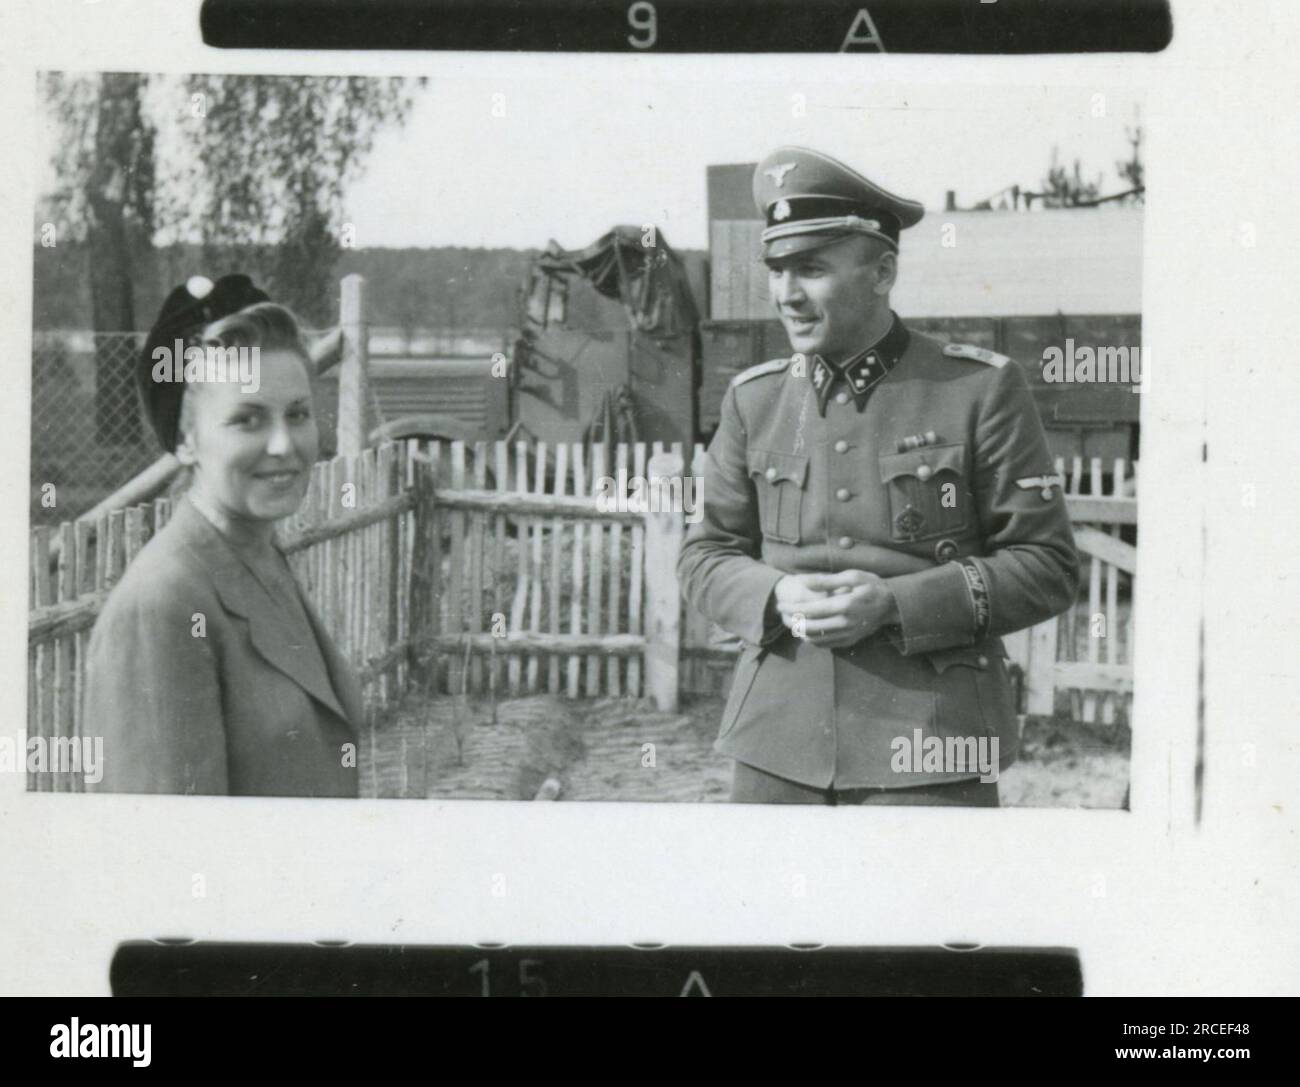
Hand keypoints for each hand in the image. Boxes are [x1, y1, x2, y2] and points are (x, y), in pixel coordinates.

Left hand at [774, 569, 898, 648]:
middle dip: (790, 621)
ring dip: (798, 631)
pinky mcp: (850, 641)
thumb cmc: (871, 585)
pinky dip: (811, 639)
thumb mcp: (851, 576)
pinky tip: (806, 630)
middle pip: (808, 627)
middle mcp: (845, 623)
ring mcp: (848, 634)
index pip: (809, 610)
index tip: (780, 604)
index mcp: (844, 605)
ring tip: (791, 621)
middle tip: (782, 613)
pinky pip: (824, 645)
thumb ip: (825, 580)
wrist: (893, 605)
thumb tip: (801, 581)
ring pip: (814, 639)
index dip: (791, 608)